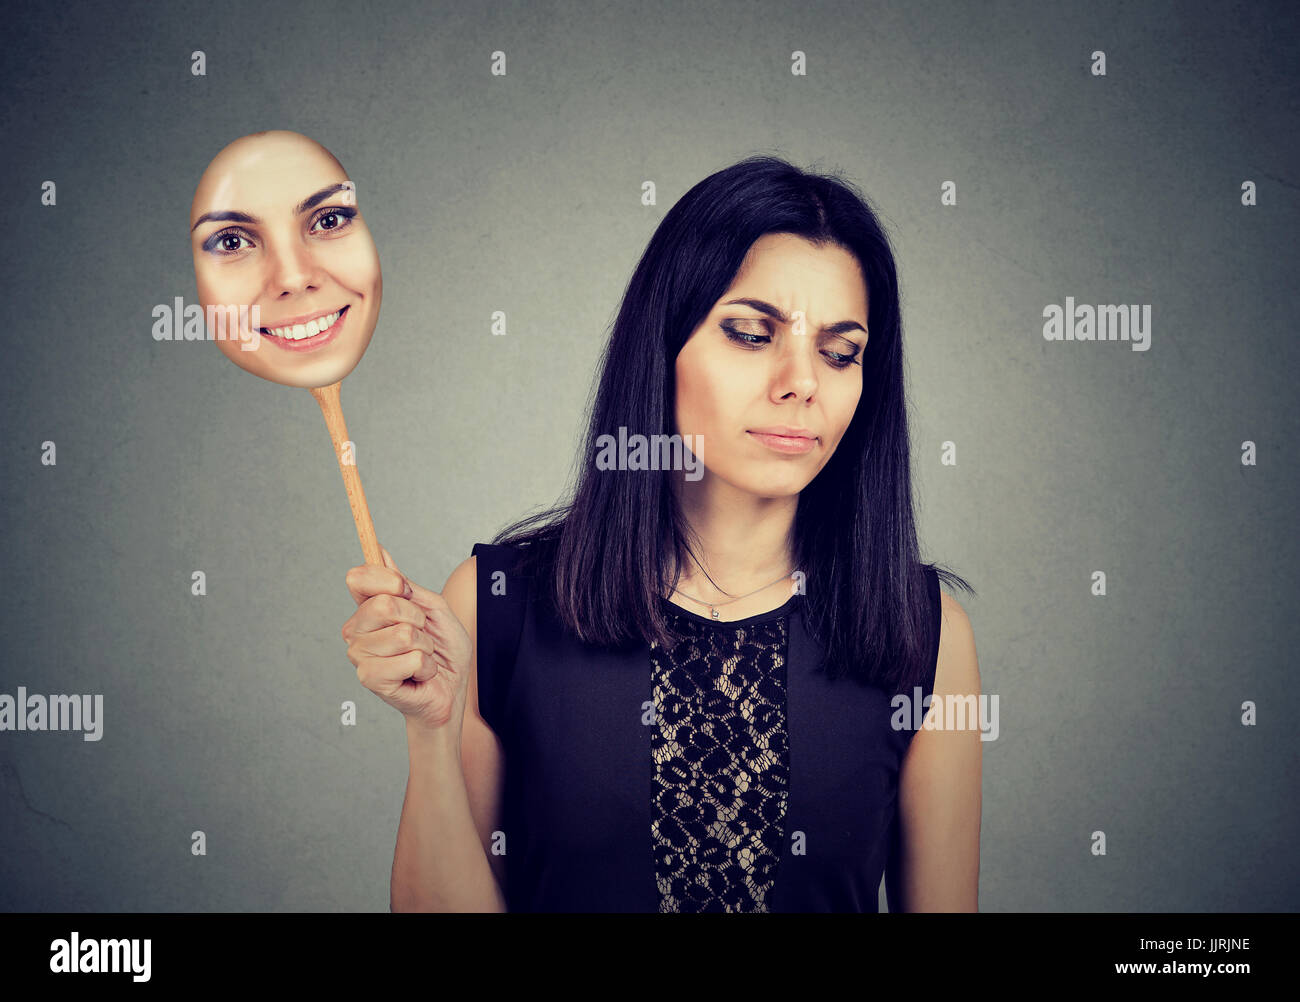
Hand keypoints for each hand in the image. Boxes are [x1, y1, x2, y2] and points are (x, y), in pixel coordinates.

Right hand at [341, 545, 472, 732]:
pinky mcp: (371, 678)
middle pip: (384, 604)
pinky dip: (426, 666)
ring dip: (425, 647)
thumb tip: (379, 551)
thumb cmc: (442, 650)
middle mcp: (357, 630)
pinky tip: (419, 674)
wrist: (450, 689)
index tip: (407, 592)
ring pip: (403, 634)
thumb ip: (406, 585)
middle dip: (417, 618)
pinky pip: (411, 659)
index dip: (389, 581)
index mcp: (368, 609)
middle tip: (422, 635)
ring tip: (421, 657)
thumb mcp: (432, 609)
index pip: (358, 578)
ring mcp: (360, 655)